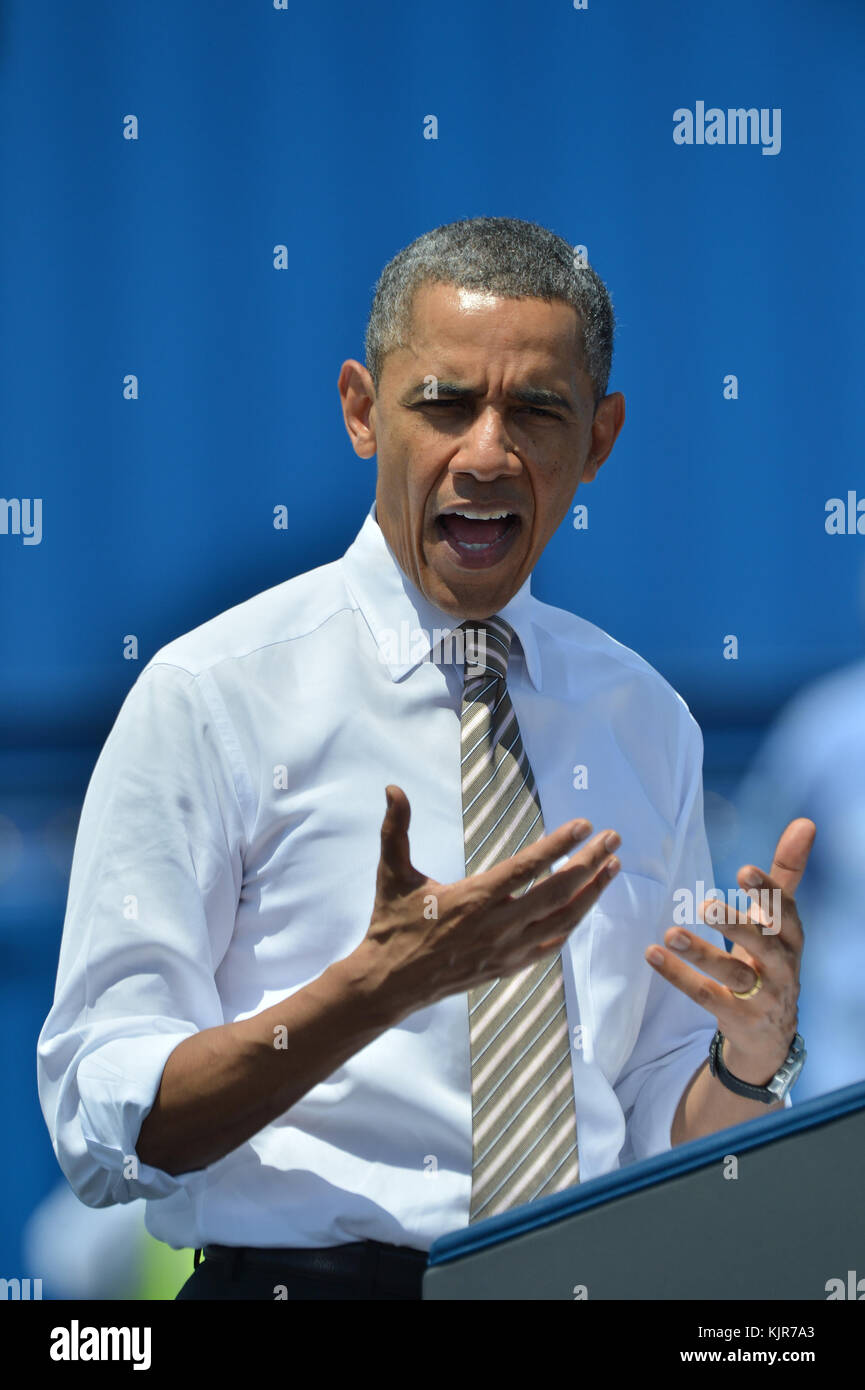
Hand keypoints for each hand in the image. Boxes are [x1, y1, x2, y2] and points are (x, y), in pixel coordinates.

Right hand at [352, 784, 621, 1021]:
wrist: (391, 984)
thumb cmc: (393, 924)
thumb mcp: (392, 874)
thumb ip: (396, 829)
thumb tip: (392, 788)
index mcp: (472, 899)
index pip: (526, 868)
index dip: (558, 845)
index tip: (584, 826)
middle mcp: (496, 926)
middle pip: (557, 892)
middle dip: (590, 863)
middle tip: (613, 838)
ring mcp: (507, 950)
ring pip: (563, 920)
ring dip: (592, 892)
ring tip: (613, 867)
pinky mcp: (509, 967)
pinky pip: (552, 944)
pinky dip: (573, 923)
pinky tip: (587, 905)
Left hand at [645, 818, 815, 1086]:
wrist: (771, 1034)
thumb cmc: (772, 960)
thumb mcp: (780, 920)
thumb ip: (787, 873)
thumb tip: (805, 822)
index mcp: (791, 938)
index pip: (784, 913)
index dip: (767, 893)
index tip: (744, 870)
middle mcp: (782, 967)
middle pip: (763, 945)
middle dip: (736, 925)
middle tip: (705, 905)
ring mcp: (761, 996)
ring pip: (733, 973)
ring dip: (702, 954)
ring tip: (671, 933)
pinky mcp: (737, 1018)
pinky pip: (707, 996)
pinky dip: (679, 977)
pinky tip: (653, 955)